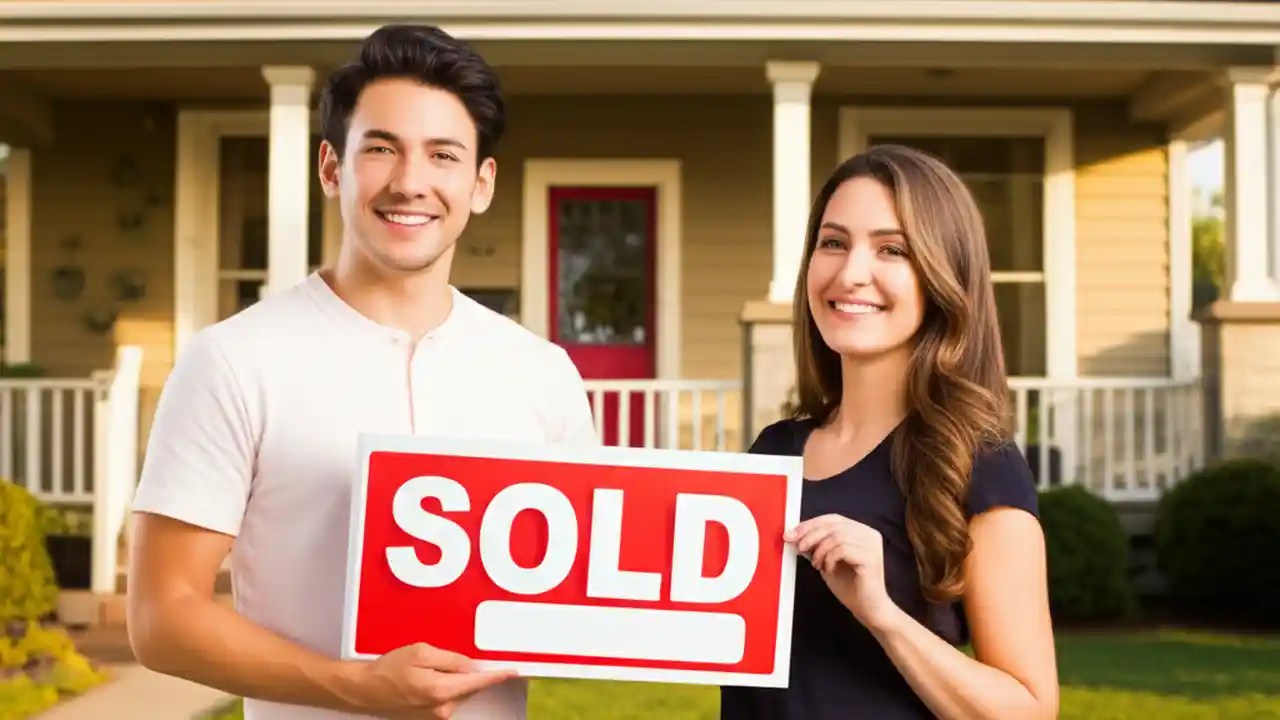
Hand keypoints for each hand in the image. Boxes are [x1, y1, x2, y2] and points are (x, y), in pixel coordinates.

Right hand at [339, 642, 518, 718]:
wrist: (364, 690)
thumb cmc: (388, 670)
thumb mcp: (421, 652)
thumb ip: (450, 659)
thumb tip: (471, 665)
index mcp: (441, 691)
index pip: (478, 682)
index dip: (496, 676)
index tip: (512, 671)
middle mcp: (442, 708)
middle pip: (468, 687)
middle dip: (466, 672)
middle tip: (446, 659)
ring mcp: (435, 716)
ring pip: (457, 693)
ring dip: (452, 680)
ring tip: (428, 668)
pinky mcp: (429, 718)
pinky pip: (446, 699)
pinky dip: (443, 687)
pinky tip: (425, 678)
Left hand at [785, 514, 899, 631]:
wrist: (868, 610)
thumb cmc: (851, 587)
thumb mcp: (827, 562)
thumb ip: (816, 547)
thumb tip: (795, 536)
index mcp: (861, 532)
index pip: (833, 519)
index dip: (811, 524)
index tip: (793, 533)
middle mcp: (869, 535)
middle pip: (833, 525)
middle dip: (810, 534)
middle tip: (798, 547)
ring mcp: (872, 545)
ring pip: (836, 536)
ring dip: (820, 550)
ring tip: (817, 565)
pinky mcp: (870, 558)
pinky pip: (842, 549)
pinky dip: (829, 559)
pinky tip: (829, 570)